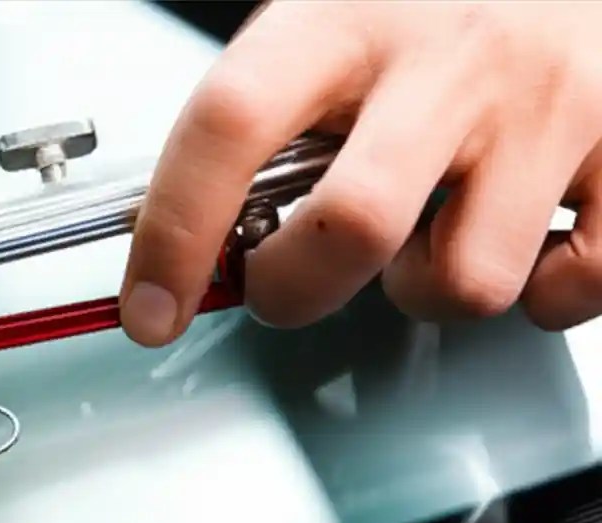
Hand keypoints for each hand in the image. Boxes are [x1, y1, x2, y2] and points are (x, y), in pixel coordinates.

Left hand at [120, 0, 601, 344]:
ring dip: (424, 287)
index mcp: (344, 16)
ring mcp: (548, 106)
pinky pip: (573, 288)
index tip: (150, 307)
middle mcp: (451, 59)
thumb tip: (190, 233)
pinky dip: (537, 294)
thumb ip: (270, 112)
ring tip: (427, 231)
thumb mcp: (329, 16)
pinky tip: (517, 240)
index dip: (174, 233)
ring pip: (464, 280)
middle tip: (286, 281)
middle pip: (351, 227)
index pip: (229, 126)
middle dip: (295, 291)